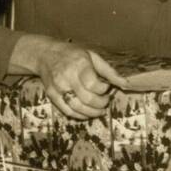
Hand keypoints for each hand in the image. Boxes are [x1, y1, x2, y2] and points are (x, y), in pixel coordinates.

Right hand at [18, 36, 132, 119]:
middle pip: (87, 99)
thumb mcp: (92, 56)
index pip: (93, 85)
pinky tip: (87, 113)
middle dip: (100, 104)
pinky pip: (67, 111)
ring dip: (92, 113)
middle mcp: (67, 77)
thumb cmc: (72, 55)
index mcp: (79, 64)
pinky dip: (79, 115)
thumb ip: (109, 71)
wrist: (45, 55)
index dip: (103, 91)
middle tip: (105, 102)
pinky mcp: (52, 96)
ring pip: (77, 108)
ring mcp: (58, 88)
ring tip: (99, 110)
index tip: (107, 89)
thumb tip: (125, 83)